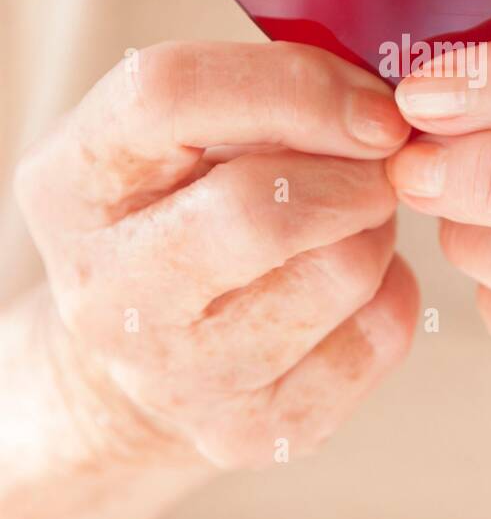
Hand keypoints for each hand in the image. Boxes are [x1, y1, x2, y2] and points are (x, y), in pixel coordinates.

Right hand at [14, 41, 416, 470]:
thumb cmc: (177, 212)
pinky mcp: (247, 431)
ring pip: (339, 271)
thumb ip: (259, 96)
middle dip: (353, 171)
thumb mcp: (178, 136)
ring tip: (352, 217)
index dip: (294, 87)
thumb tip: (377, 107)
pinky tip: (351, 282)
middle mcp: (107, 289)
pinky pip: (378, 334)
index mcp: (70, 183)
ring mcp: (174, 376)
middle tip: (380, 159)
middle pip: (257, 211)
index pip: (168, 96)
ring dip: (376, 226)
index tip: (373, 103)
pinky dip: (391, 289)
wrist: (139, 356)